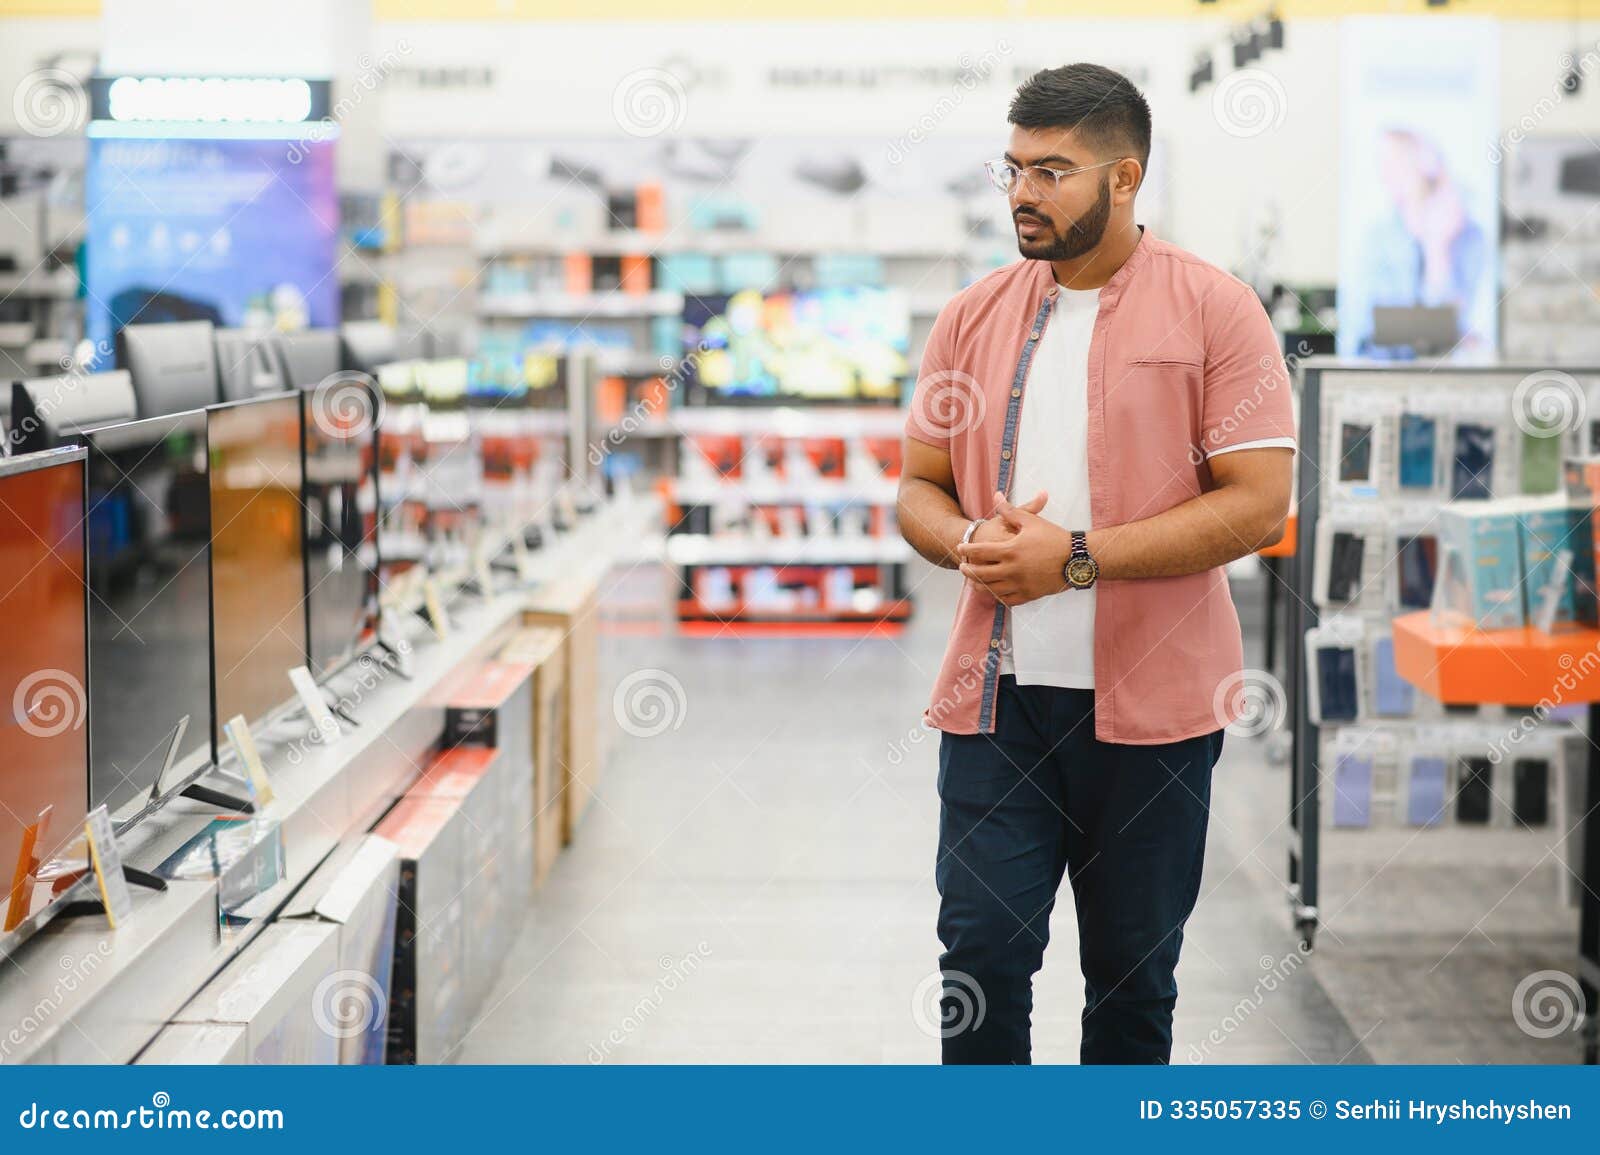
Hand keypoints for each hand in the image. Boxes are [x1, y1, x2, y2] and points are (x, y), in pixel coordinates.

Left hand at [955, 491, 1071, 605]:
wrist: (1076, 559)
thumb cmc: (1054, 537)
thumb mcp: (1031, 521)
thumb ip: (1010, 510)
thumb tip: (996, 495)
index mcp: (1011, 551)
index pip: (979, 552)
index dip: (966, 550)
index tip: (960, 548)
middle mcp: (1012, 570)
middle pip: (980, 574)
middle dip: (967, 571)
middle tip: (962, 567)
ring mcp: (1020, 585)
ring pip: (990, 590)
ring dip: (978, 585)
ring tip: (973, 581)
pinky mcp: (1029, 595)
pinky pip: (1006, 599)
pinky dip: (996, 596)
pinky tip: (992, 591)